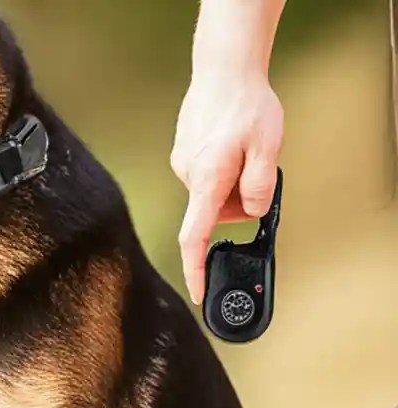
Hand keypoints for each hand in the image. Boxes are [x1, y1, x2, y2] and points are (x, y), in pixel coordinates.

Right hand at [171, 73, 283, 304]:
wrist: (223, 71)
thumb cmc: (244, 105)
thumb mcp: (267, 149)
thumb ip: (259, 188)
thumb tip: (251, 211)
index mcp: (206, 180)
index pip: (195, 238)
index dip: (196, 270)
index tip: (198, 292)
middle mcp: (188, 175)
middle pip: (213, 212)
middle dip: (238, 204)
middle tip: (259, 171)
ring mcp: (183, 164)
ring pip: (212, 193)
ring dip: (232, 183)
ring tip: (247, 149)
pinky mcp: (185, 154)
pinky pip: (207, 176)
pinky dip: (224, 169)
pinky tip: (234, 143)